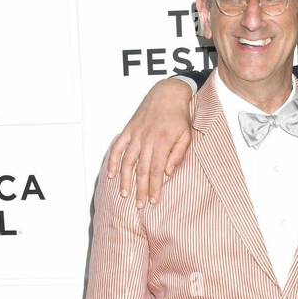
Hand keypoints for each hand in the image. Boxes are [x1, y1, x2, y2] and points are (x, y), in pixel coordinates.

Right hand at [107, 77, 193, 208]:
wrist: (167, 93)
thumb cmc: (179, 117)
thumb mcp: (186, 136)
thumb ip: (178, 155)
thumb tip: (168, 173)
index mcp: (162, 142)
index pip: (156, 170)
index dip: (154, 187)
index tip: (153, 201)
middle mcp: (147, 139)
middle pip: (141, 170)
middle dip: (140, 189)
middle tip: (139, 205)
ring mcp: (135, 134)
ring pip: (127, 161)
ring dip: (125, 179)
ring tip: (125, 194)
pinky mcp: (128, 130)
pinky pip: (117, 147)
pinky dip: (112, 160)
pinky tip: (110, 174)